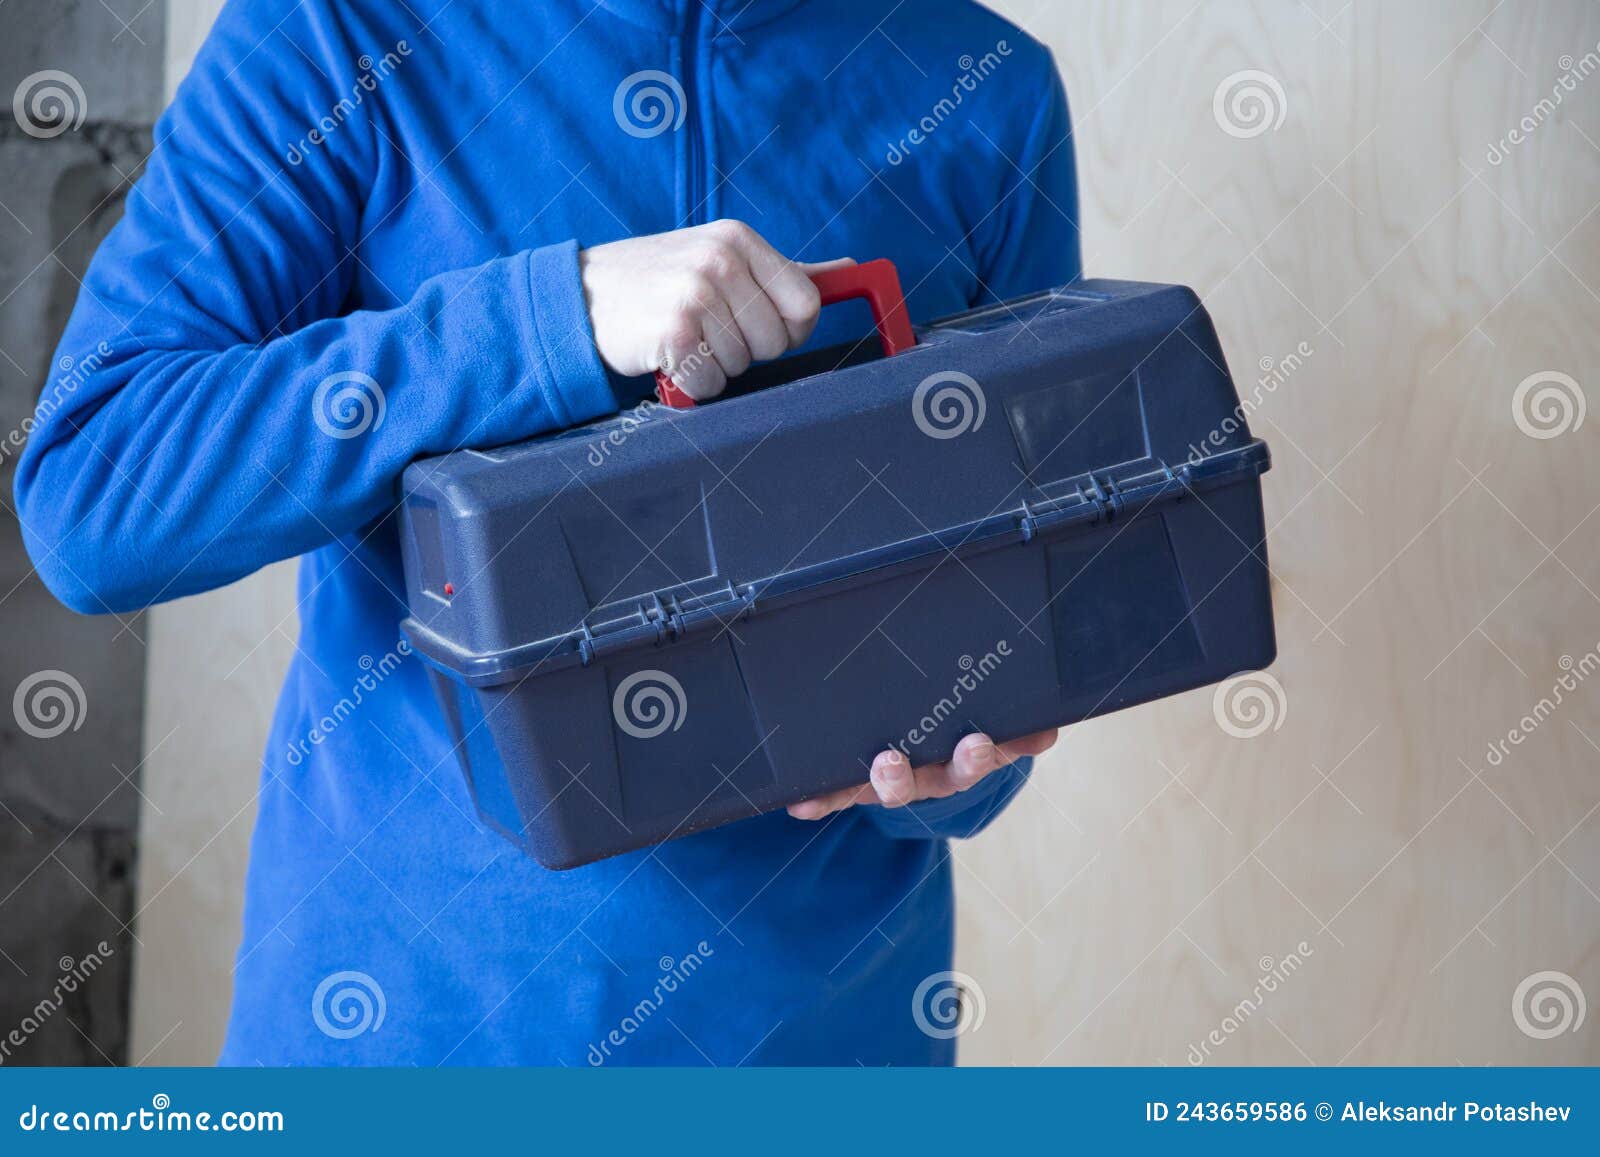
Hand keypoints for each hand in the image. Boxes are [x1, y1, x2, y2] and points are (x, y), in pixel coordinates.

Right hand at [579, 220, 851, 399]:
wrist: (583, 296)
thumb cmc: (659, 282)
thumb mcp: (720, 258)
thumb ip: (784, 271)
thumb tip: (850, 271)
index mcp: (739, 239)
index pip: (806, 305)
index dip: (788, 329)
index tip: (756, 325)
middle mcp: (720, 260)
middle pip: (776, 342)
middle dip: (745, 349)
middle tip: (706, 329)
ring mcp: (695, 294)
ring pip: (743, 366)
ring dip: (714, 365)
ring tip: (682, 337)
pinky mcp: (673, 332)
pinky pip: (711, 383)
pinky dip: (690, 383)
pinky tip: (668, 356)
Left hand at [787, 729, 1059, 820]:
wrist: (887, 742)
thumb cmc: (926, 718)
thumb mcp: (960, 709)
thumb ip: (1001, 721)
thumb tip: (1047, 726)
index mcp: (960, 753)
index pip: (993, 751)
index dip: (1011, 747)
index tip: (1030, 735)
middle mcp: (930, 772)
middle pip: (950, 775)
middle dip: (965, 762)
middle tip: (973, 744)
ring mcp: (890, 780)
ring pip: (897, 787)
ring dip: (894, 778)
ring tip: (888, 762)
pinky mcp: (849, 786)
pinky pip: (835, 796)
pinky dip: (818, 801)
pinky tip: (799, 804)